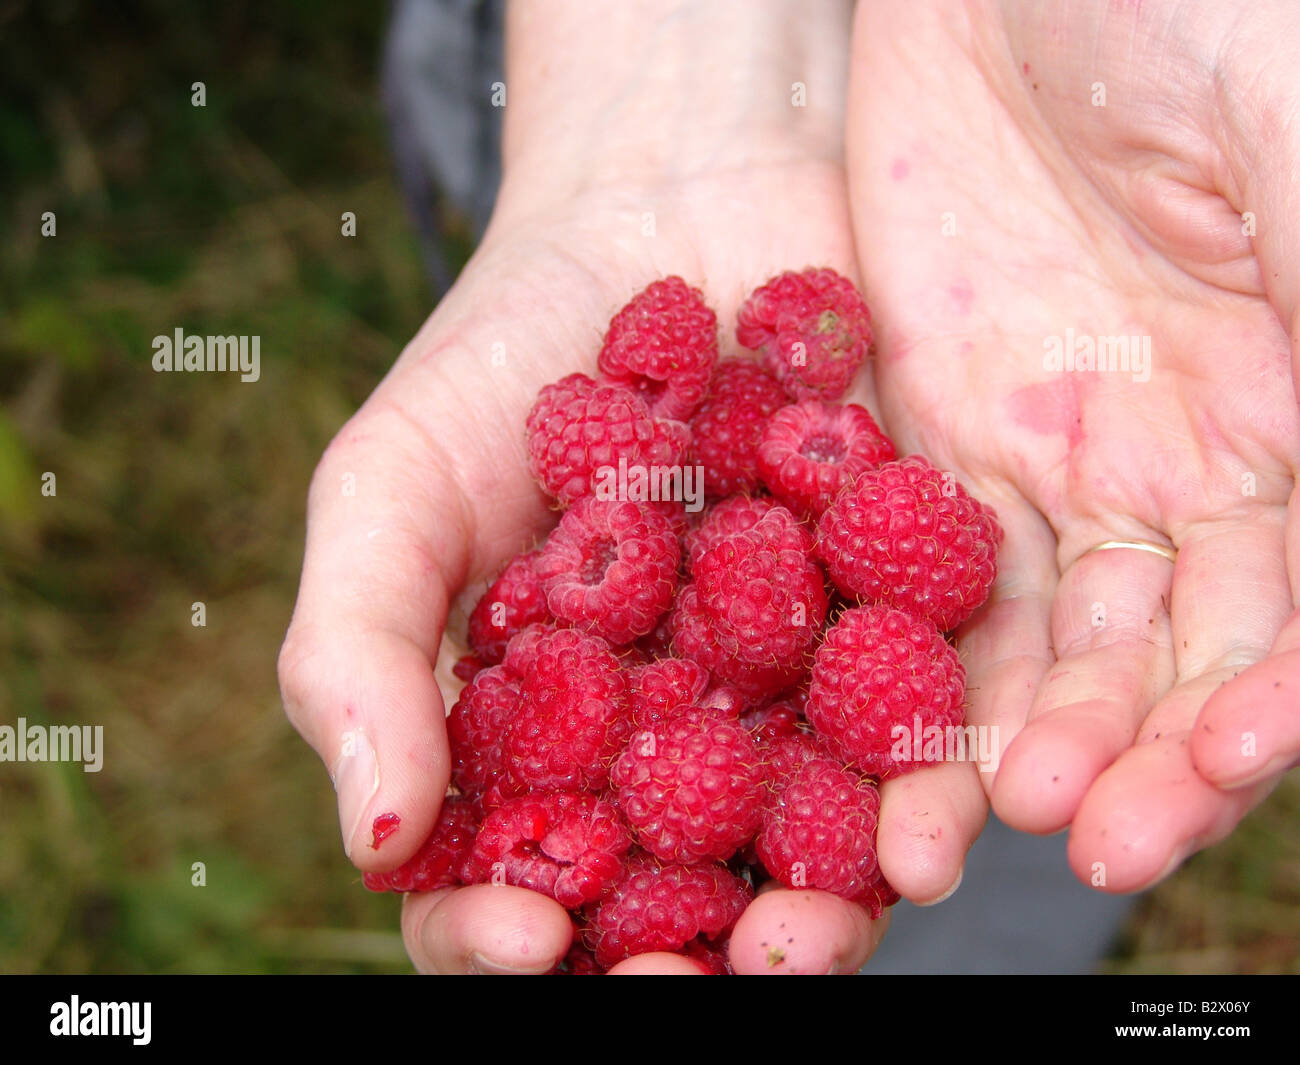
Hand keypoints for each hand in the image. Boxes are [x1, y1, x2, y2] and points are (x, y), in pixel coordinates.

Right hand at [278, 0, 910, 972]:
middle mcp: (659, 732)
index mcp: (528, 729)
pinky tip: (921, 814)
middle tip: (712, 977)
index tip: (530, 935)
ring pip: (803, 840)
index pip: (505, 875)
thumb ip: (357, 657)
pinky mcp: (894, 620)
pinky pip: (918, 724)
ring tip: (820, 929)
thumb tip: (373, 840)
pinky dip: (919, 780)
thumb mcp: (387, 492)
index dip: (501, 929)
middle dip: (689, 957)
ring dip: (818, 907)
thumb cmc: (497, 357)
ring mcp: (782, 686)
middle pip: (670, 891)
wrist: (664, 208)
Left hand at [846, 0, 1299, 890]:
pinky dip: (909, 661)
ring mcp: (1058, 458)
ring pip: (1045, 639)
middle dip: (1128, 752)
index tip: (1210, 766)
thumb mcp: (1295, 133)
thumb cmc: (1192, 0)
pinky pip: (921, 571)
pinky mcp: (934, 437)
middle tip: (1071, 838)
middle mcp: (1194, 466)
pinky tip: (880, 741)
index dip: (1268, 696)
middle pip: (1172, 653)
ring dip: (1012, 738)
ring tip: (951, 831)